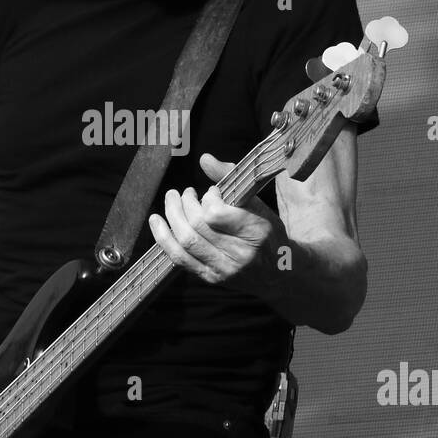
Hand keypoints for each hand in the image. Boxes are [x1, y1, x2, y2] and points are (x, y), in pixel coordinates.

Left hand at [147, 152, 281, 295]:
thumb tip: (204, 159)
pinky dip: (164, 238)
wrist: (280, 273)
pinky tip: (157, 222)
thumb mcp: (259, 204)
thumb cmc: (269, 233)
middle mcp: (240, 254)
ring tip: (171, 200)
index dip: (207, 198)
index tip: (211, 193)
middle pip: (198, 226)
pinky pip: (179, 259)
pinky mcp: (211, 278)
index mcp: (256, 232)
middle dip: (184, 204)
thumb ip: (232, 179)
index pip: (217, 214)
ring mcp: (224, 269)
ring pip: (186, 241)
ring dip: (172, 216)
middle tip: (185, 193)